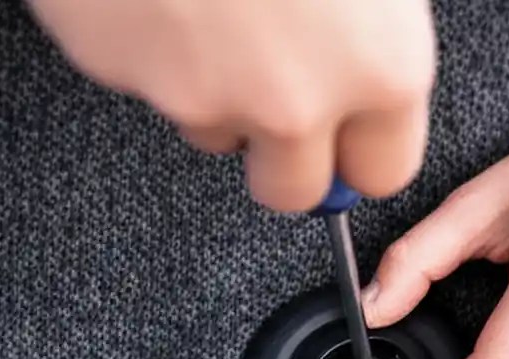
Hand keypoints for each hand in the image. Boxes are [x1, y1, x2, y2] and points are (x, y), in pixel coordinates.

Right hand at [28, 0, 435, 210]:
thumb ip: (378, 27)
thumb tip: (369, 72)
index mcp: (380, 65)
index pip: (384, 170)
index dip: (362, 150)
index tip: (349, 141)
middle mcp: (296, 101)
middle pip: (294, 190)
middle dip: (286, 155)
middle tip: (275, 96)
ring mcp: (202, 96)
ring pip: (216, 136)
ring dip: (218, 93)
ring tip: (216, 7)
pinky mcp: (124, 77)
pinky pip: (150, 86)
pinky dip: (156, 52)